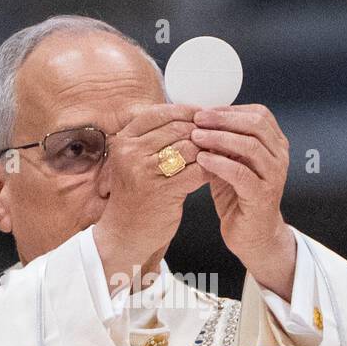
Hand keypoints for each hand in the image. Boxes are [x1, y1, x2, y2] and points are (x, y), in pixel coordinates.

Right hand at [93, 103, 205, 293]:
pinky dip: (211, 168)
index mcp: (124, 141)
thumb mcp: (134, 160)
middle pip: (177, 129)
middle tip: (220, 134)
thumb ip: (154, 138)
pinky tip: (219, 170)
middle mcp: (131, 153)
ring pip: (189, 148)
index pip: (159, 113)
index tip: (205, 114)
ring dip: (209, 149)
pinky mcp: (163, 191)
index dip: (186, 111)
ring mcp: (145, 172)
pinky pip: (197, 171)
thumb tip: (189, 115)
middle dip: (201, 131)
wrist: (125, 234)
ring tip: (221, 151)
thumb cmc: (136, 195)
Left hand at [190, 104, 296, 300]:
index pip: (258, 114)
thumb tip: (198, 120)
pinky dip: (220, 163)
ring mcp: (274, 176)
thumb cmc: (238, 196)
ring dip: (219, 138)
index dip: (229, 110)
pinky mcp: (262, 196)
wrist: (252, 235)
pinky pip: (241, 173)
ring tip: (196, 137)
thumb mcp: (231, 162)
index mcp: (275, 144)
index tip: (203, 111)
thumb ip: (222, 143)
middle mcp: (279, 157)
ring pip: (250, 146)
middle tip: (198, 119)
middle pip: (256, 125)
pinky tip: (203, 159)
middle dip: (223, 119)